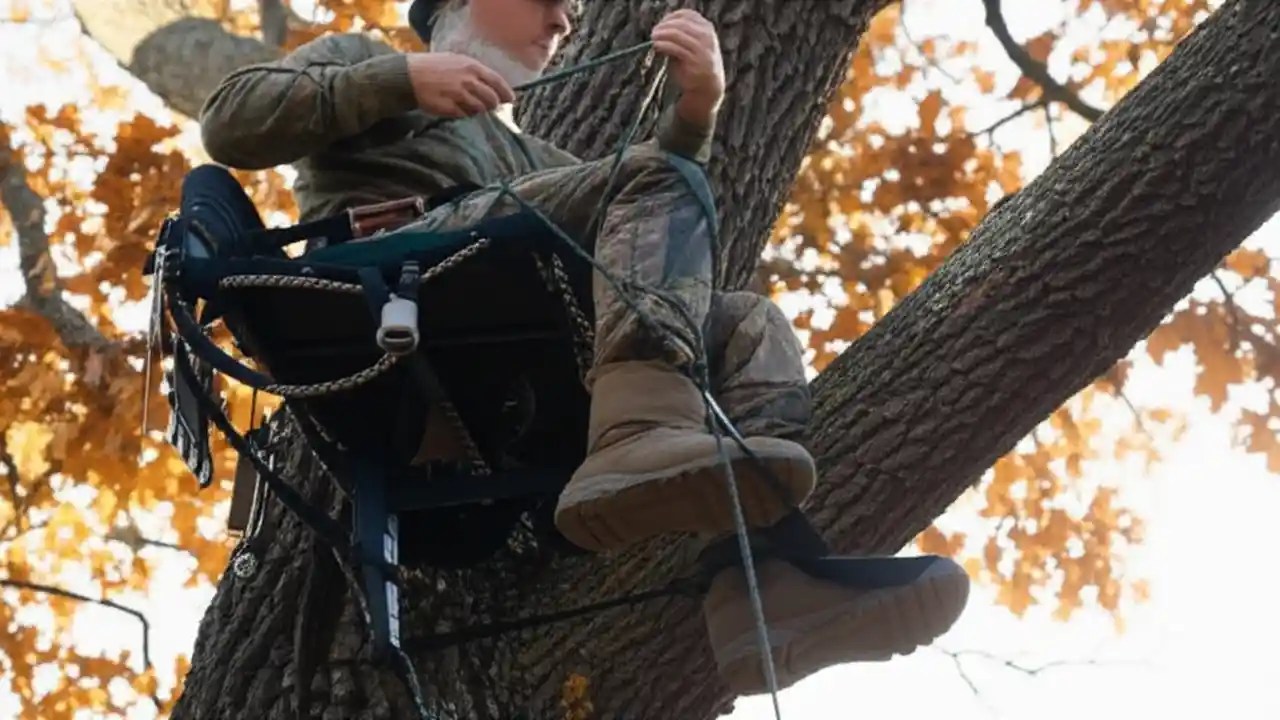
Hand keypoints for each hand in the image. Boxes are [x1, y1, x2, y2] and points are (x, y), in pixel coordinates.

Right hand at [405, 52, 514, 117]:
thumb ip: (474, 71)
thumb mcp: (456, 60)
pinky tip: (459, 111)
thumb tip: (492, 85)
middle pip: (491, 99)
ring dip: (479, 111)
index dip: (506, 92)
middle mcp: (468, 80)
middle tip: (491, 108)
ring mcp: (458, 95)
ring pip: (479, 109)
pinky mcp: (449, 108)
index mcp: (472, 66)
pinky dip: (465, 115)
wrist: (409, 75)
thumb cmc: (433, 67)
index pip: (497, 81)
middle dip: (493, 105)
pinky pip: (464, 115)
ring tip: (471, 108)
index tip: (510, 100)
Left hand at [651, 9, 724, 127]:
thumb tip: (659, 29)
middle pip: (681, 23)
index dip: (671, 17)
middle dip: (664, 26)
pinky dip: (664, 45)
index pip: (687, 14)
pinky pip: (676, 48)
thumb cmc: (694, 64)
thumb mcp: (689, 45)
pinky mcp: (696, 60)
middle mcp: (707, 36)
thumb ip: (679, 35)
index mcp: (707, 28)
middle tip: (653, 32)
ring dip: (662, 34)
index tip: (660, 24)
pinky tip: (656, 46)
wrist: (707, 87)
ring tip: (653, 38)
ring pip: (677, 34)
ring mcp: (703, 48)